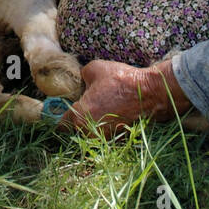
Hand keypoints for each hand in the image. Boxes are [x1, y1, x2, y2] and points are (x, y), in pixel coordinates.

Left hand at [57, 59, 191, 135]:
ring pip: (90, 132)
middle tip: (83, 104)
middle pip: (74, 129)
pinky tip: (112, 112)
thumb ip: (80, 77)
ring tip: (100, 107)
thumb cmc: (121, 80)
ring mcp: (105, 137)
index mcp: (79, 116)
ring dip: (92, 122)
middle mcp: (90, 132)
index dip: (58, 115)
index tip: (60, 108)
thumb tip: (81, 81)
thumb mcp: (93, 69)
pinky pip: (105, 133)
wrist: (151, 94)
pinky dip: (106, 125)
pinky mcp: (118, 138)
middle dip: (76, 118)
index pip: (59, 123)